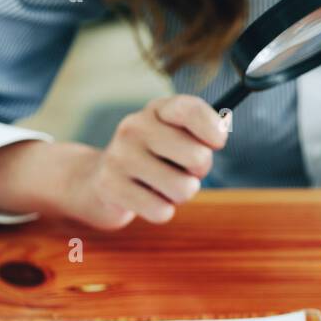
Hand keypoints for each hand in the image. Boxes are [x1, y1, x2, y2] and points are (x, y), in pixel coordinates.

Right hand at [0, 95, 226, 229]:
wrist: (99, 182)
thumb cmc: (153, 160)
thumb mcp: (175, 138)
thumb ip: (201, 134)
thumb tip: (221, 133)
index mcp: (157, 111)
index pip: (190, 109)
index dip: (212, 128)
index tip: (217, 142)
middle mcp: (135, 127)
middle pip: (198, 157)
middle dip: (199, 172)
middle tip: (183, 171)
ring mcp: (120, 156)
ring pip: (184, 189)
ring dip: (181, 195)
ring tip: (163, 186)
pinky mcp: (110, 186)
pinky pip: (161, 211)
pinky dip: (161, 211)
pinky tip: (146, 199)